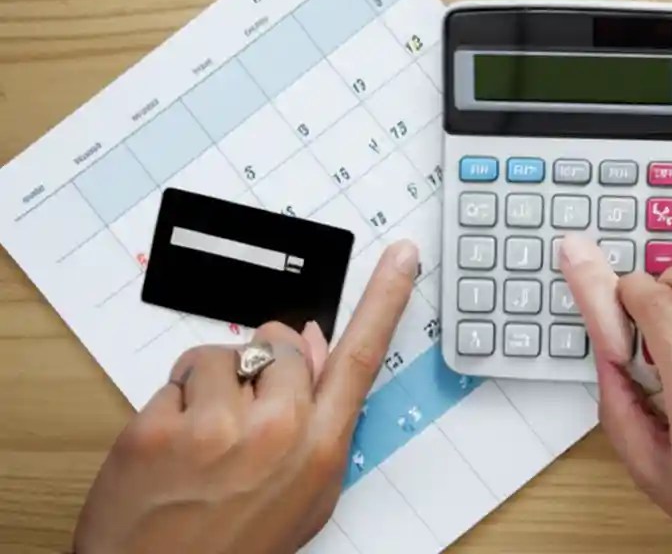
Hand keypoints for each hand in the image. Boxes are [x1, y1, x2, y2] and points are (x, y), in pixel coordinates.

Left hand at [73, 240, 419, 553]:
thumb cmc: (234, 547)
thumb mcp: (304, 495)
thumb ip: (318, 420)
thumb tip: (317, 346)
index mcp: (320, 449)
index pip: (363, 357)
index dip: (386, 301)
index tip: (401, 257)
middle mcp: (276, 431)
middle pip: (282, 343)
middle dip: (263, 365)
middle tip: (242, 416)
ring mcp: (216, 427)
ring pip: (223, 354)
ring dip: (210, 383)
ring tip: (201, 437)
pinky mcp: (159, 427)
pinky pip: (175, 379)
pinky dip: (170, 406)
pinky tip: (169, 449)